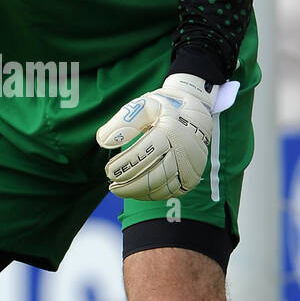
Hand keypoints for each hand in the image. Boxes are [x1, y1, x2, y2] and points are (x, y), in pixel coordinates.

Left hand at [96, 73, 217, 200]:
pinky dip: (152, 194)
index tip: (109, 171)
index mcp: (171, 129)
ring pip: (164, 187)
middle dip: (131, 184)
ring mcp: (190, 166)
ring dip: (140, 192)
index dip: (126, 165)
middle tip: (112, 187)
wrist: (196, 114)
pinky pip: (171, 192)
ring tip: (121, 190)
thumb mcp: (144, 106)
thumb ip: (123, 122)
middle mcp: (184, 150)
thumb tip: (103, 141)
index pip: (146, 153)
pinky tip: (138, 191)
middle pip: (156, 175)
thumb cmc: (164, 109)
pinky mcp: (192, 177)